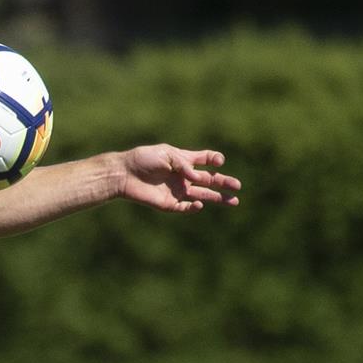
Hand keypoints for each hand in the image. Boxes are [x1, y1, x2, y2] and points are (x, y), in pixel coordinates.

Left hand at [119, 146, 240, 211]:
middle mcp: (184, 177)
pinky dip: (193, 207)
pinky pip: (185, 208)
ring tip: (234, 201)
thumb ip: (184, 164)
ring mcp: (177, 191)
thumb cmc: (143, 159)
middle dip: (224, 183)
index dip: (215, 160)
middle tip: (238, 186)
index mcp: (184, 161)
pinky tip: (200, 204)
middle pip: (209, 180)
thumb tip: (197, 178)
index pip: (206, 160)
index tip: (218, 161)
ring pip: (202, 196)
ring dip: (217, 198)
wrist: (124, 173)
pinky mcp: (169, 204)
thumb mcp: (167, 154)